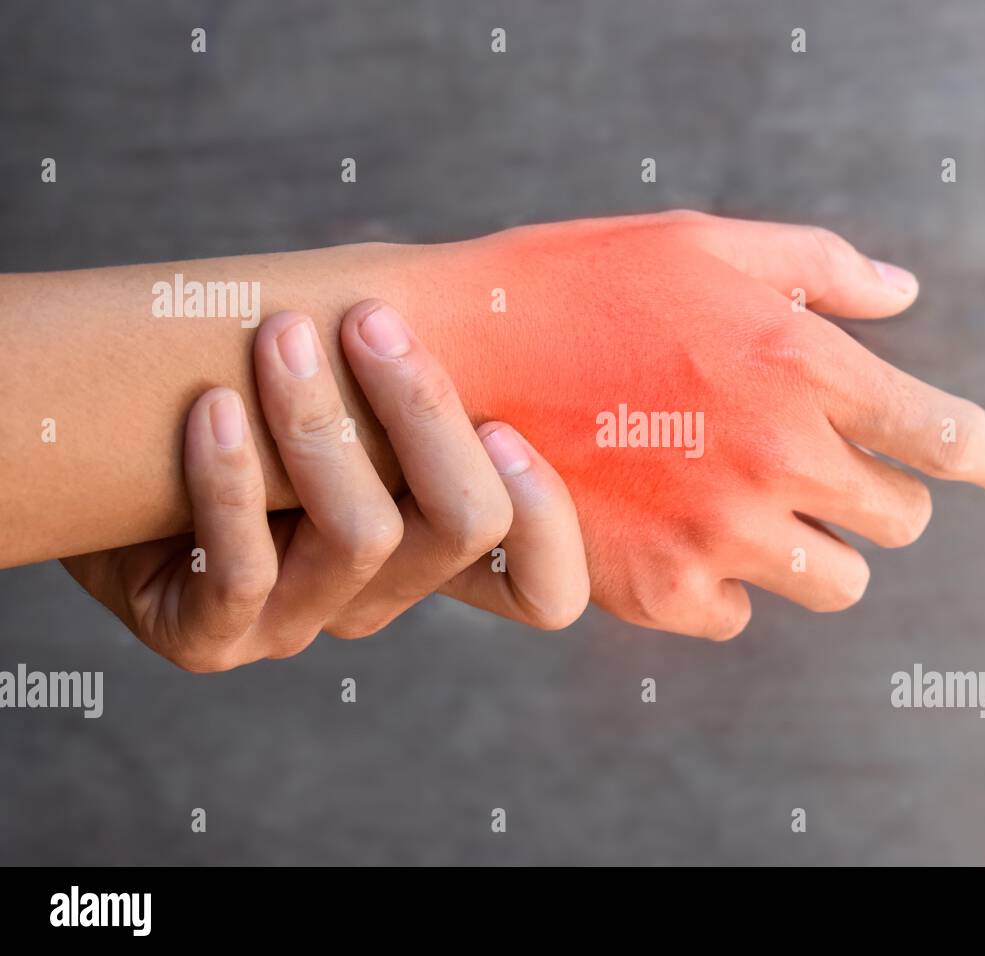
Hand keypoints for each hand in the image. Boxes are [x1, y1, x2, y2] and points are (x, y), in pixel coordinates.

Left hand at [62, 301, 588, 671]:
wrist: (98, 454)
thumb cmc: (241, 394)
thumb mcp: (342, 377)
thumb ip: (411, 355)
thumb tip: (474, 278)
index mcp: (431, 548)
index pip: (546, 590)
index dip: (551, 520)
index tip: (500, 424)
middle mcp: (382, 596)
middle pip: (468, 527)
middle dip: (428, 412)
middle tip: (373, 324)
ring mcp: (301, 624)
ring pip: (363, 537)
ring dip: (323, 423)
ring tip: (281, 337)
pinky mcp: (213, 639)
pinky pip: (245, 568)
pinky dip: (233, 479)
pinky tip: (212, 406)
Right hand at [406, 211, 984, 638]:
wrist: (452, 358)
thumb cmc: (580, 284)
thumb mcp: (706, 244)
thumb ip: (823, 270)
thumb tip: (905, 298)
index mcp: (801, 366)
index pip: (943, 433)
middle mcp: (778, 460)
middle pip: (897, 521)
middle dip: (875, 493)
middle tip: (822, 464)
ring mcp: (721, 535)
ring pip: (835, 581)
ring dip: (813, 547)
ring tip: (751, 505)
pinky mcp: (661, 591)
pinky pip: (741, 614)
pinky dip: (728, 583)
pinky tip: (679, 534)